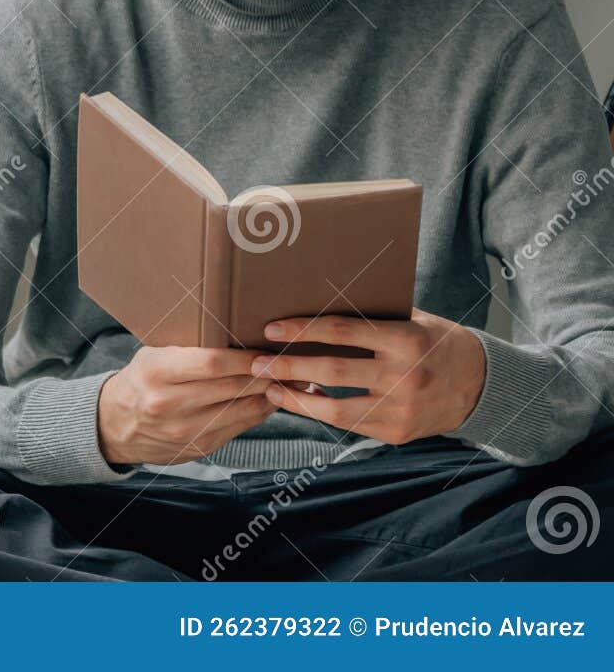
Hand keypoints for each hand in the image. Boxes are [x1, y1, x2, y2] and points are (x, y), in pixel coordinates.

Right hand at [98, 345, 282, 466]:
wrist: (115, 426)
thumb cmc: (141, 381)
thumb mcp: (152, 356)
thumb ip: (188, 350)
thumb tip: (237, 338)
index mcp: (155, 373)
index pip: (210, 363)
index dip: (243, 357)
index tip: (263, 350)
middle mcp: (168, 404)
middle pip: (230, 386)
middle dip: (262, 374)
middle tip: (284, 363)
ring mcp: (185, 431)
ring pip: (241, 409)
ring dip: (267, 394)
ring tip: (284, 380)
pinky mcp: (199, 447)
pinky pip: (239, 428)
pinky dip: (258, 412)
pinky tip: (267, 399)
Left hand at [252, 307, 486, 443]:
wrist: (481, 385)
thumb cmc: (435, 342)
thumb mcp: (412, 320)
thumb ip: (371, 317)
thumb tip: (313, 303)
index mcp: (406, 339)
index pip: (343, 332)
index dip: (303, 330)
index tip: (271, 328)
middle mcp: (404, 375)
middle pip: (332, 371)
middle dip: (288, 366)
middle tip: (255, 361)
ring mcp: (401, 408)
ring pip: (335, 407)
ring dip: (295, 398)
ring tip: (268, 387)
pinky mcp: (397, 433)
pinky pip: (349, 423)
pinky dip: (319, 413)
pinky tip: (298, 402)